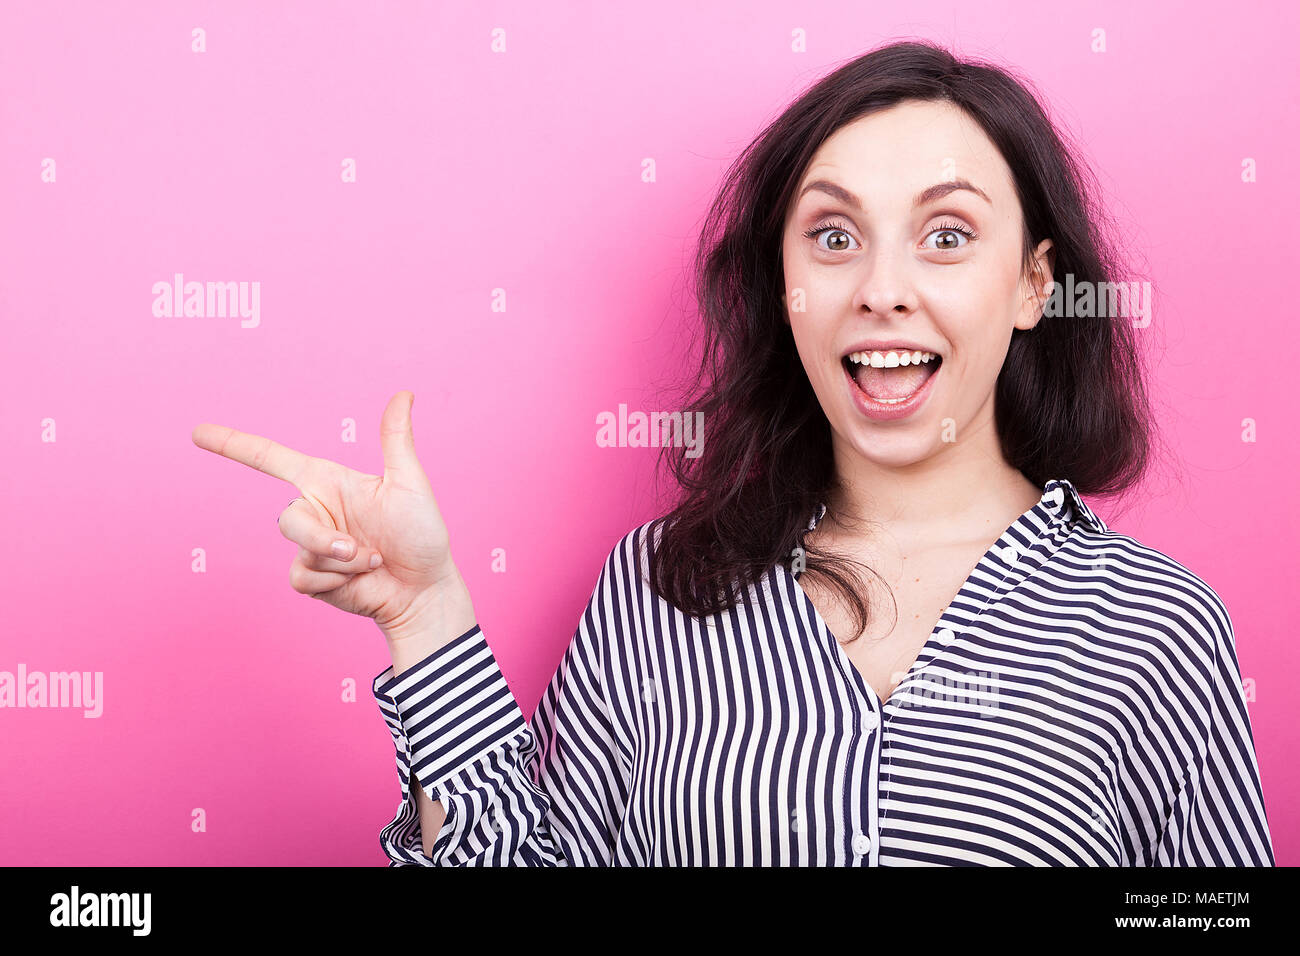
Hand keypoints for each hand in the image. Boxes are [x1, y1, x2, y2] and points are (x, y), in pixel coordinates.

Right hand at [191, 390, 458, 635]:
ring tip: (372, 561)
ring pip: (299, 550)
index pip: (272, 459)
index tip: (198, 432)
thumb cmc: (422, 534)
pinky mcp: (312, 578)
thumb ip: (396, 440)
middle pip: (288, 520)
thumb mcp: (409, 483)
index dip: (234, 445)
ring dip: (340, 561)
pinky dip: (333, 582)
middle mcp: (316, 511)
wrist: (424, 590)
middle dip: (323, 539)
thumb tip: (404, 394)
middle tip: (361, 551)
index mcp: (328, 482)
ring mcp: (311, 546)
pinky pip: (301, 577)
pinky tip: (358, 581)